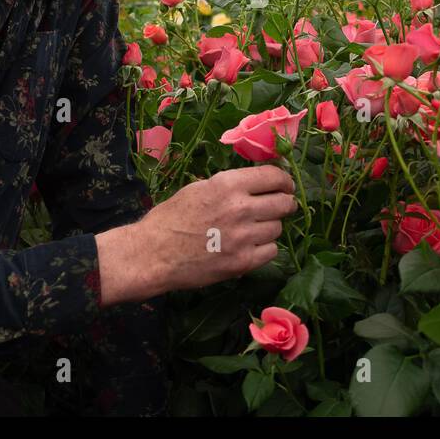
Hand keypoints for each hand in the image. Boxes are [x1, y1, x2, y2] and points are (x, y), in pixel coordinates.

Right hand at [96, 166, 296, 305]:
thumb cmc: (171, 217)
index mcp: (228, 184)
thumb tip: (258, 180)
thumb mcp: (199, 188)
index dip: (284, 180)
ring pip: (278, 228)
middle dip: (284, 203)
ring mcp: (243, 237)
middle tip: (280, 207)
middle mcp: (240, 208)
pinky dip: (265, 248)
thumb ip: (230, 184)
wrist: (154, 253)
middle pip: (284, 203)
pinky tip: (251, 246)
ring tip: (255, 229)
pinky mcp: (243, 262)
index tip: (285, 186)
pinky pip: (272, 251)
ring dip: (270, 227)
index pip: (274, 176)